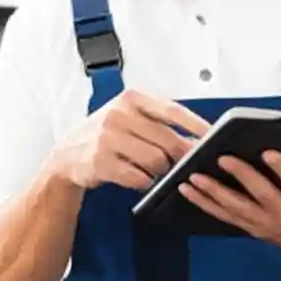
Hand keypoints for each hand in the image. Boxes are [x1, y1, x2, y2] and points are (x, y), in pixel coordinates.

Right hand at [50, 89, 211, 191]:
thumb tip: (197, 137)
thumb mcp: (129, 115)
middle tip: (187, 164)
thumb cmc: (104, 134)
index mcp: (131, 99)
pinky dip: (143, 182)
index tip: (213, 137)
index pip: (173, 111)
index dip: (197, 125)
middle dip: (182, 156)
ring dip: (160, 171)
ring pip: (156, 160)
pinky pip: (138, 177)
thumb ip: (159, 122)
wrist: (67, 154)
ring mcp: (108, 139)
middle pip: (168, 139)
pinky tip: (138, 178)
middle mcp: (119, 115)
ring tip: (154, 170)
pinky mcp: (101, 162)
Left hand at [179, 150, 280, 269]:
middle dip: (240, 175)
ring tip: (192, 177)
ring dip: (212, 192)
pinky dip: (207, 205)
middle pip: (260, 194)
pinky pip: (227, 217)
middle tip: (222, 157)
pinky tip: (190, 192)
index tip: (269, 151)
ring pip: (236, 208)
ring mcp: (269, 224)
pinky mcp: (257, 229)